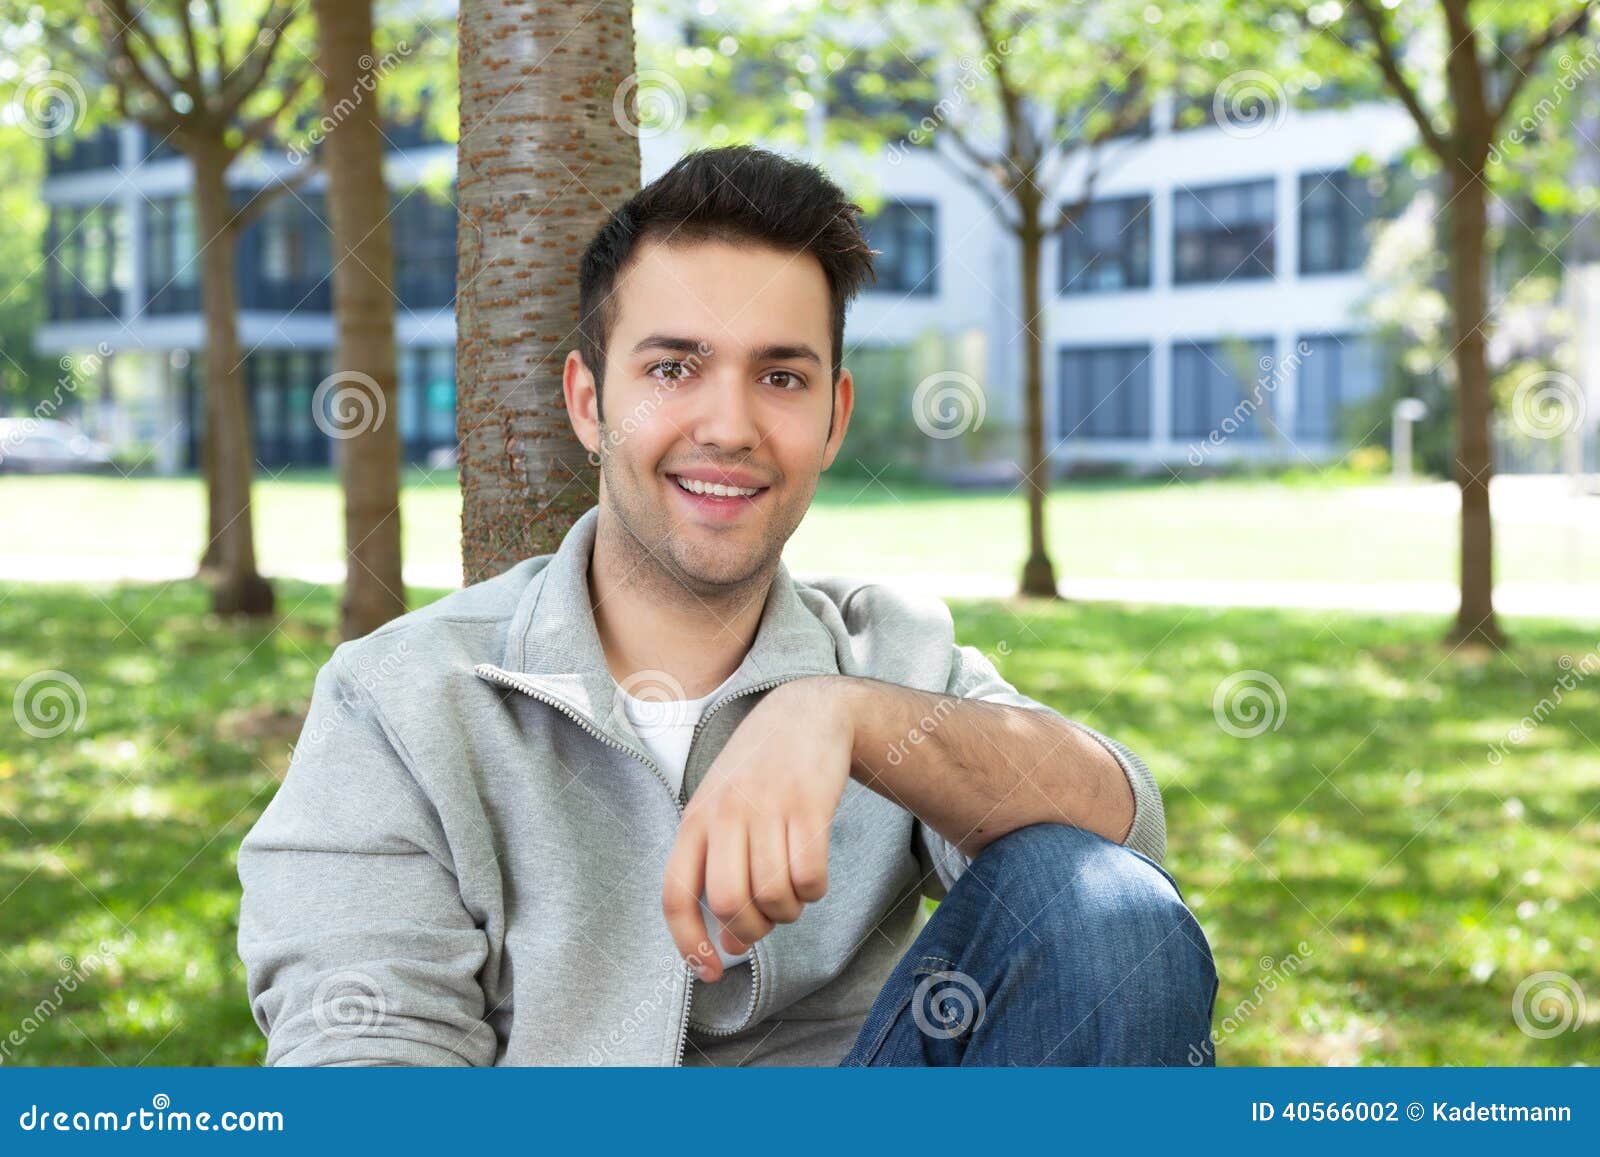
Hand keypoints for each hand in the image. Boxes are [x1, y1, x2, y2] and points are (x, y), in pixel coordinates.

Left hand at [660, 676, 855, 981]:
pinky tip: (813, 876)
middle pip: (730, 904)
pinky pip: (810, 877)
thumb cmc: (760, 771)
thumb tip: (725, 941)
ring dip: (788, 911)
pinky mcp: (809, 806)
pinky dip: (815, 891)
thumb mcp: (720, 806)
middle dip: (751, 931)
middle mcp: (725, 814)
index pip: (676, 895)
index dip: (689, 943)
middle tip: (765, 923)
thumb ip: (714, 866)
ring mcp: (767, 808)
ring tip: (792, 894)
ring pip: (774, 896)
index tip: (710, 972)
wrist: (807, 713)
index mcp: (695, 819)